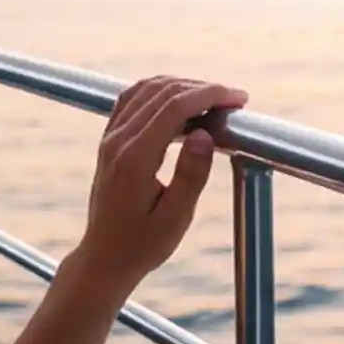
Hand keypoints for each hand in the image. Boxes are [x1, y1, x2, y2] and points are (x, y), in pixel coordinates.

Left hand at [75, 76, 247, 290]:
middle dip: (202, 88)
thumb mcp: (175, 219)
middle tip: (234, 98)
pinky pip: (133, 98)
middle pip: (161, 92)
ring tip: (213, 98)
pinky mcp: (109, 139)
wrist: (104, 257)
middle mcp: (117, 141)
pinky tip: (181, 100)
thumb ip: (191, 176)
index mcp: (134, 160)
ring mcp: (110, 138)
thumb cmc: (142, 244)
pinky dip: (160, 91)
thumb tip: (205, 134)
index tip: (239, 98)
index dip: (209, 95)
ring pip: (146, 89)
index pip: (174, 108)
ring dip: (182, 86)